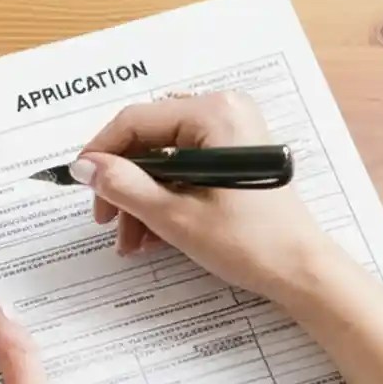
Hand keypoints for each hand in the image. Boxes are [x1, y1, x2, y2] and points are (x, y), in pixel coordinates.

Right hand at [71, 92, 329, 302]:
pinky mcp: (235, 157)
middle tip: (107, 221)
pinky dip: (165, 199)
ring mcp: (232, 134)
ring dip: (141, 199)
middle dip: (124, 186)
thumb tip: (85, 166)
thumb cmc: (251, 242)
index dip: (101, 153)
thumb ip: (125, 186)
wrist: (301, 271)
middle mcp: (225, 112)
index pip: (136, 121)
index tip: (81, 185)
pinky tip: (153, 234)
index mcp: (214, 113)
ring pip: (164, 160)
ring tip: (132, 242)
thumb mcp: (176, 216)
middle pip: (149, 140)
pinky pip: (185, 170)